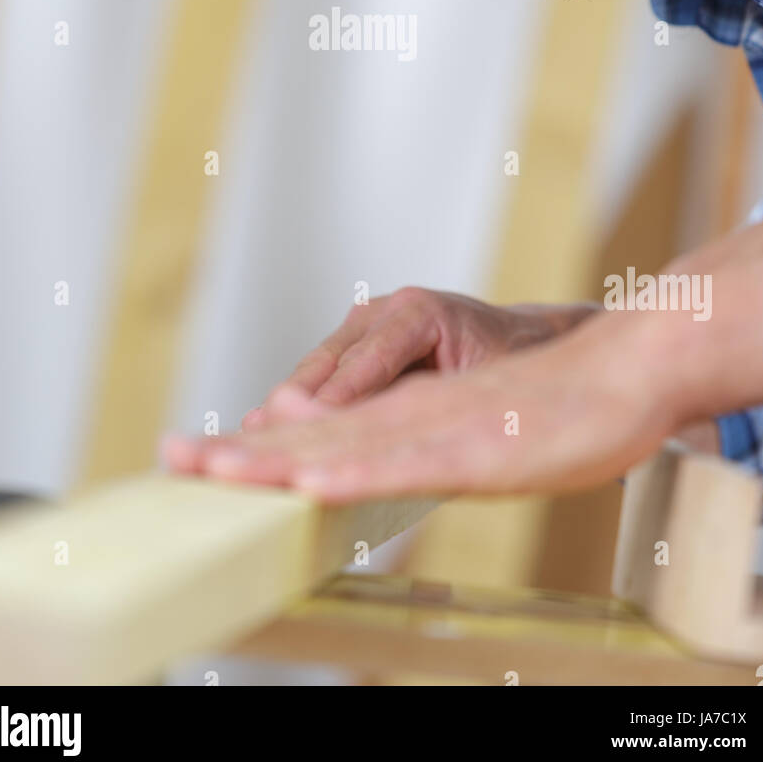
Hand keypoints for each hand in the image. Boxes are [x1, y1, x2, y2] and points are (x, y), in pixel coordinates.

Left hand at [162, 332, 673, 500]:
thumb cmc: (549, 406)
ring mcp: (437, 425)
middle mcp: (408, 409)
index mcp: (405, 410)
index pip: (316, 434)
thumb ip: (414, 444)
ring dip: (276, 457)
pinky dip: (356, 472)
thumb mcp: (467, 431)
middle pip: (313, 433)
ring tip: (213, 468)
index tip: (197, 459)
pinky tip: (312, 482)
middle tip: (172, 457)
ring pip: (344, 443)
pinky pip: (406, 461)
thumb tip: (358, 466)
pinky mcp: (474, 444)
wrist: (619, 374)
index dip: (255, 447)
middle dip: (241, 450)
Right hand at [240, 287, 600, 430]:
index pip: (358, 367)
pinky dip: (295, 414)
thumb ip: (427, 400)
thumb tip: (364, 429)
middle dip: (284, 412)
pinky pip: (317, 384)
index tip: (289, 435)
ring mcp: (361, 328)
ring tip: (239, 449)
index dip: (324, 407)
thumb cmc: (510, 362)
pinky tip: (264, 442)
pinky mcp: (352, 350)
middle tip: (242, 447)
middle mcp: (380, 313)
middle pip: (318, 371)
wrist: (523, 340)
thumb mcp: (481, 383)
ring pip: (309, 379)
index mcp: (416, 312)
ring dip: (280, 415)